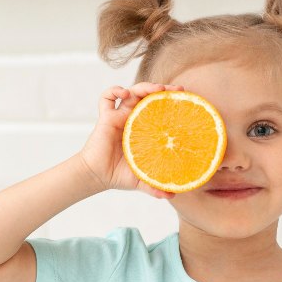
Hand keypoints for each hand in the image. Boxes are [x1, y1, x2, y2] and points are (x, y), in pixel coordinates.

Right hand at [76, 81, 182, 199]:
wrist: (97, 176)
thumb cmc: (119, 175)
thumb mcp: (142, 180)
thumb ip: (156, 186)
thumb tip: (173, 195)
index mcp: (144, 129)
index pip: (159, 109)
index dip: (170, 102)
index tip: (184, 99)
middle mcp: (133, 119)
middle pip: (148, 96)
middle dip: (162, 89)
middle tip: (176, 90)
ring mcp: (120, 116)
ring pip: (132, 91)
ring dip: (144, 86)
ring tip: (155, 88)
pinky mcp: (106, 117)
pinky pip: (107, 97)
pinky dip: (114, 90)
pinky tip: (124, 93)